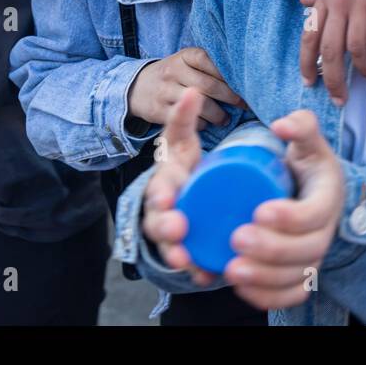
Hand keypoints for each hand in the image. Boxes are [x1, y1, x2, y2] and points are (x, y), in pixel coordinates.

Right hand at [128, 47, 244, 128]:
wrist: (136, 87)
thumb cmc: (174, 74)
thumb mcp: (186, 62)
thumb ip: (209, 66)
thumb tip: (244, 80)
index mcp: (184, 56)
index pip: (210, 61)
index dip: (229, 74)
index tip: (246, 84)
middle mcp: (174, 71)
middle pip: (209, 85)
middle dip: (230, 97)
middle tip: (243, 105)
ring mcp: (165, 90)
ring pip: (199, 104)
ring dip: (218, 114)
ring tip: (226, 119)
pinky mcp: (158, 110)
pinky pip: (186, 119)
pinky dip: (201, 123)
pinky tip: (206, 124)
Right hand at [141, 88, 214, 286]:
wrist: (188, 194)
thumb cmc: (186, 166)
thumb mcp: (181, 142)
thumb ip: (183, 118)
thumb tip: (191, 89)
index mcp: (166, 181)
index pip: (159, 185)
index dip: (161, 192)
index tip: (167, 197)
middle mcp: (165, 208)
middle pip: (158, 219)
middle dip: (165, 224)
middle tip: (178, 227)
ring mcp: (173, 231)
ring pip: (170, 245)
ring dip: (177, 252)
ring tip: (187, 259)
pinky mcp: (187, 249)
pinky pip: (190, 263)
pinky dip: (197, 269)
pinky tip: (207, 274)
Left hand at [222, 110, 345, 310]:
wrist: (310, 190)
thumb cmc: (303, 163)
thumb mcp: (306, 140)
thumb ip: (299, 126)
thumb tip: (281, 126)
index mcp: (329, 196)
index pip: (317, 214)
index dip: (291, 218)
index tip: (259, 211)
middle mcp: (326, 230)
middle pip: (308, 251)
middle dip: (273, 250)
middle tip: (237, 238)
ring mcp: (314, 256)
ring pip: (298, 278)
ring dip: (266, 278)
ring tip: (232, 269)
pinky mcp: (301, 275)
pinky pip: (292, 295)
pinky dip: (268, 297)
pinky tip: (241, 287)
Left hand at [299, 0, 365, 104]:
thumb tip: (303, 2)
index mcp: (325, 0)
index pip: (309, 37)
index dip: (307, 64)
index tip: (310, 84)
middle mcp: (339, 4)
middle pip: (331, 50)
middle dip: (334, 79)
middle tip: (340, 99)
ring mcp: (361, 4)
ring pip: (355, 48)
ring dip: (363, 69)